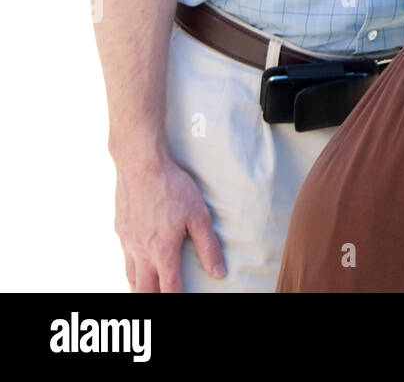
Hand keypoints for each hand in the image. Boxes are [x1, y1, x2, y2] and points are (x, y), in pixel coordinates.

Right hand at [114, 153, 224, 291]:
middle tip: (162, 300)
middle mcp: (141, 252)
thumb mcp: (199, 215)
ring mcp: (127, 242)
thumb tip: (219, 272)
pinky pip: (123, 257)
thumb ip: (208, 246)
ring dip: (140, 288)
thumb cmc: (173, 188)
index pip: (169, 289)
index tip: (182, 303)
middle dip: (153, 299)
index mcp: (163, 252)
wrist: (141, 166)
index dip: (177, 300)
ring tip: (148, 291)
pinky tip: (137, 261)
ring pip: (130, 277)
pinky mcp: (119, 230)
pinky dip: (131, 267)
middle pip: (144, 290)